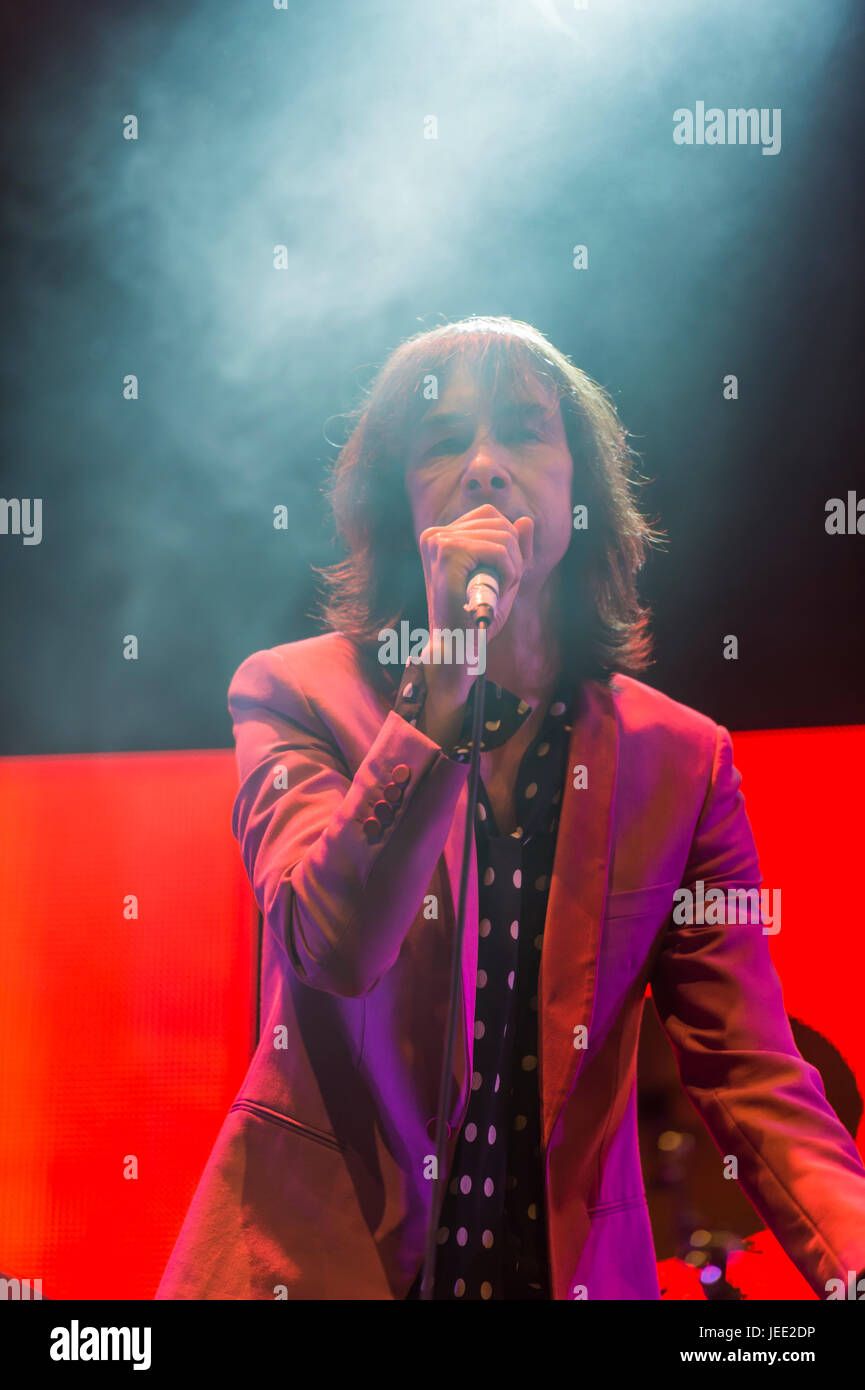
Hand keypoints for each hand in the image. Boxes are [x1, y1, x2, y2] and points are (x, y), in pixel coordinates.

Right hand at [418, 503, 533, 645]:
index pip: (487, 515)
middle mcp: (434, 534)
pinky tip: (501, 589)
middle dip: (514, 554)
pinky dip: (510, 571)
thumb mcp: (500, 575)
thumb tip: (527, 520)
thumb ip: (514, 548)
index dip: (507, 541)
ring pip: (502, 535)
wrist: (455, 645)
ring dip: (513, 566)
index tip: (502, 572)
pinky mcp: (448, 553)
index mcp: (438, 536)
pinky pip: (498, 550)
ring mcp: (439, 541)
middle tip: (505, 585)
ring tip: (500, 590)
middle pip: (497, 521)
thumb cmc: (474, 615)